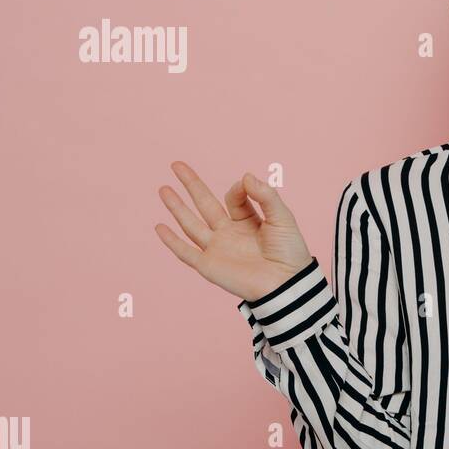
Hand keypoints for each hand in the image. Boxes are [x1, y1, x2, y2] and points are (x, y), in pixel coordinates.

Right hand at [155, 161, 314, 302]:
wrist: (286, 283)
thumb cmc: (290, 252)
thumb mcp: (282, 217)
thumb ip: (265, 195)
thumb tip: (245, 175)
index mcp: (247, 221)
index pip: (233, 198)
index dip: (238, 188)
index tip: (246, 185)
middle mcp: (229, 233)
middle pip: (205, 204)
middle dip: (191, 185)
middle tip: (176, 165)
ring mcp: (217, 249)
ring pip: (191, 224)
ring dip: (177, 207)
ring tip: (163, 189)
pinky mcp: (209, 266)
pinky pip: (186, 252)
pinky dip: (171, 241)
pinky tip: (159, 227)